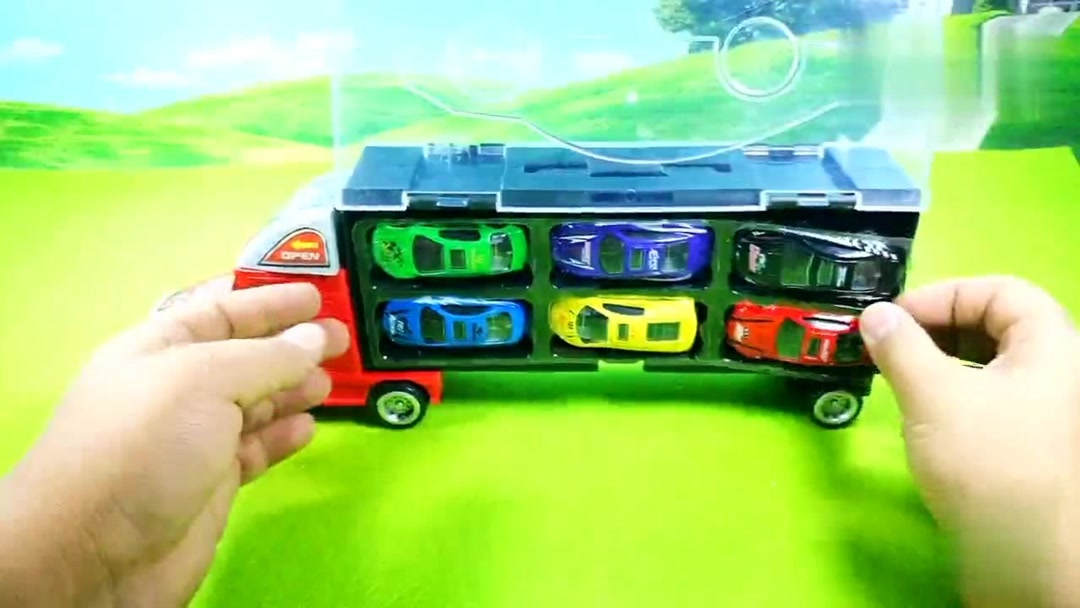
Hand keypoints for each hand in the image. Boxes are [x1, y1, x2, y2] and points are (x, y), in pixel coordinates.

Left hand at [0, 279, 348, 606]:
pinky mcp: (212, 482)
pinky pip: (256, 448)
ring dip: (295, 389)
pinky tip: (309, 428)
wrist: (95, 551)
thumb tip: (315, 337)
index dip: (270, 297)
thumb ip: (268, 357)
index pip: (222, 308)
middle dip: (293, 343)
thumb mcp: (205, 380)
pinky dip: (284, 436)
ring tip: (332, 383)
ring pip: (256, 402)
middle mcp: (178, 387)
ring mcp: (194, 437)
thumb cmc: (144, 444)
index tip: (319, 293)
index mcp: (161, 347)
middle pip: (245, 355)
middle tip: (344, 340)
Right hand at [858, 276, 1079, 606]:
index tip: (897, 319)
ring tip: (904, 378)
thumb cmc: (985, 461)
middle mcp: (1061, 370)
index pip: (1001, 290)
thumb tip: (875, 315)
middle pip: (999, 323)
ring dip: (945, 359)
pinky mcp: (1034, 442)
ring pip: (994, 362)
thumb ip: (900, 347)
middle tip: (894, 345)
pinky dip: (958, 390)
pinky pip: (995, 395)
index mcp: (1052, 345)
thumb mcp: (933, 395)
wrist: (1024, 550)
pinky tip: (930, 414)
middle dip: (940, 327)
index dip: (945, 295)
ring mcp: (1051, 409)